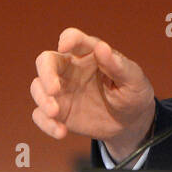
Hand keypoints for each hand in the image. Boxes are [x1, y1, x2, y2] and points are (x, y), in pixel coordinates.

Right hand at [30, 28, 155, 161]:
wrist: (130, 123)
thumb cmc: (133, 94)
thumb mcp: (133, 80)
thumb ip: (118, 65)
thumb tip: (102, 47)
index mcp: (89, 55)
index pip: (74, 39)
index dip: (68, 39)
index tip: (65, 46)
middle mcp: (71, 69)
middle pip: (46, 61)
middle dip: (46, 72)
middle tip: (55, 89)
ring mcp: (62, 91)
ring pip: (38, 87)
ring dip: (43, 99)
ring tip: (56, 113)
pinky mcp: (59, 112)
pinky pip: (41, 115)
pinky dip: (46, 123)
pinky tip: (61, 132)